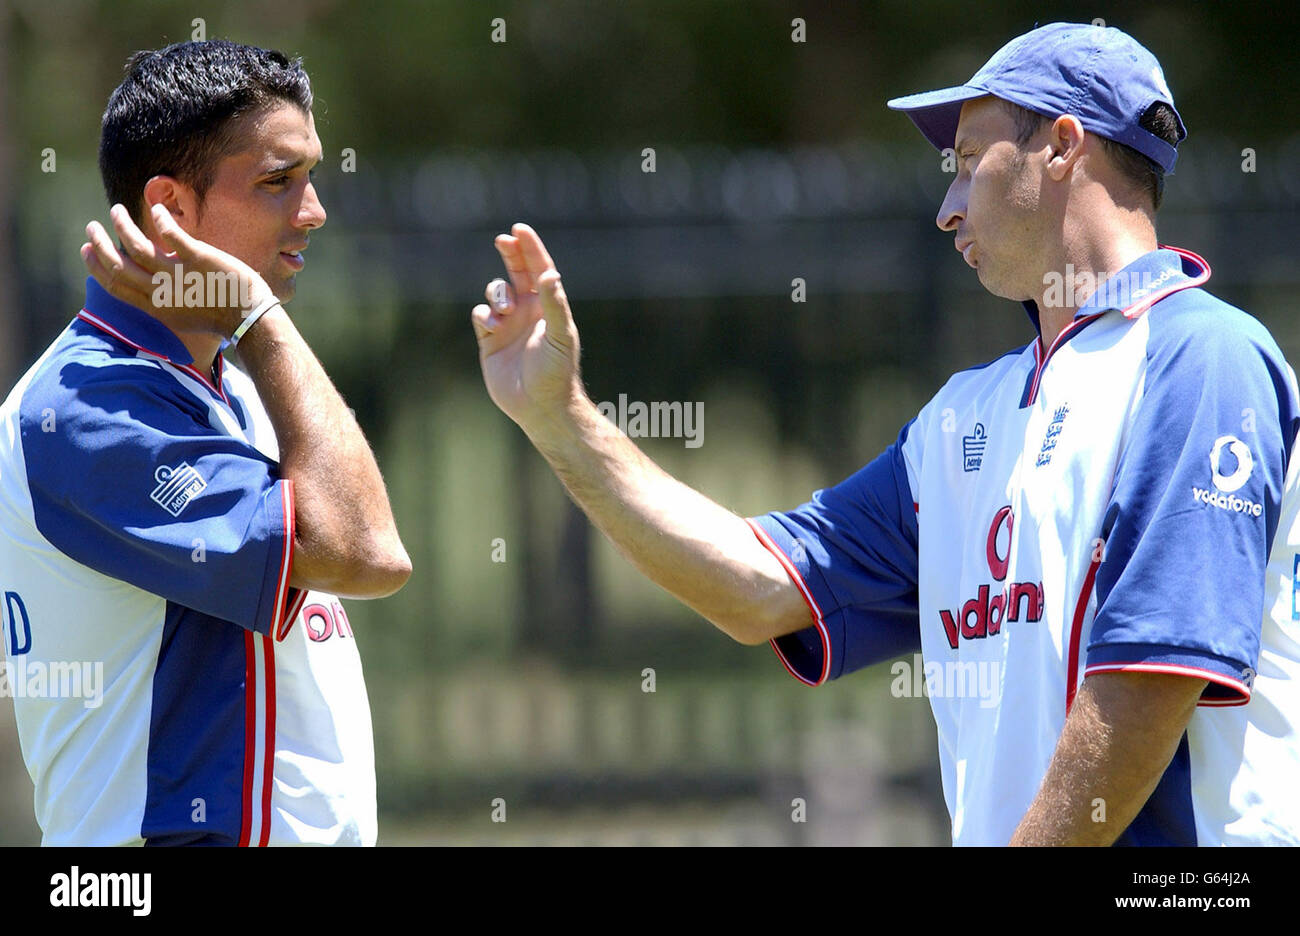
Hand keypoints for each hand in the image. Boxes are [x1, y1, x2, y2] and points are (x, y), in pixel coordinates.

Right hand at [80, 203, 274, 336]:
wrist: (251, 319)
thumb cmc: (222, 317)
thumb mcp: (184, 316)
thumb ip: (164, 302)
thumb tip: (150, 285)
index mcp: (156, 308)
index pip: (116, 286)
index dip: (97, 267)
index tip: (87, 250)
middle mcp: (162, 294)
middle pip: (118, 266)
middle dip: (100, 244)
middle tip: (92, 227)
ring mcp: (180, 277)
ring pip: (137, 247)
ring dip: (122, 225)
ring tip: (116, 210)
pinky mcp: (199, 260)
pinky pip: (171, 234)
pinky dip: (161, 218)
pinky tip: (157, 208)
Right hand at [472, 223, 583, 432]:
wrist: (540, 405)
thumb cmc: (557, 371)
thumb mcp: (560, 334)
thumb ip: (554, 304)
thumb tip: (549, 274)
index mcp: (548, 307)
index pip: (539, 269)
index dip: (530, 248)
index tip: (519, 229)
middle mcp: (529, 312)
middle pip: (516, 273)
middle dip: (510, 254)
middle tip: (503, 240)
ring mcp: (508, 324)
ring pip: (495, 293)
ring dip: (497, 293)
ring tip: (505, 309)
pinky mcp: (490, 340)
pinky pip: (480, 315)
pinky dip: (483, 314)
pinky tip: (493, 326)